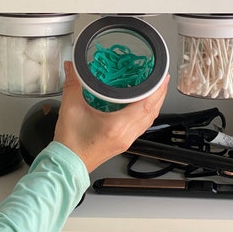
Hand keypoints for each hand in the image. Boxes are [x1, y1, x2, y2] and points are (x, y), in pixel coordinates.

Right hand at [54, 61, 169, 171]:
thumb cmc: (70, 143)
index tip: (163, 77)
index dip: (158, 90)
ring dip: (155, 105)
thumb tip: (71, 67)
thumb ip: (73, 85)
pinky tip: (143, 107)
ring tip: (156, 91)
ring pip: (149, 121)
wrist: (69, 164)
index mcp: (116, 125)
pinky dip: (147, 114)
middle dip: (160, 95)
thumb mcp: (70, 109)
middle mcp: (126, 134)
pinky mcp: (124, 143)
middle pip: (152, 112)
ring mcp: (127, 140)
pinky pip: (142, 127)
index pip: (146, 105)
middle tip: (163, 79)